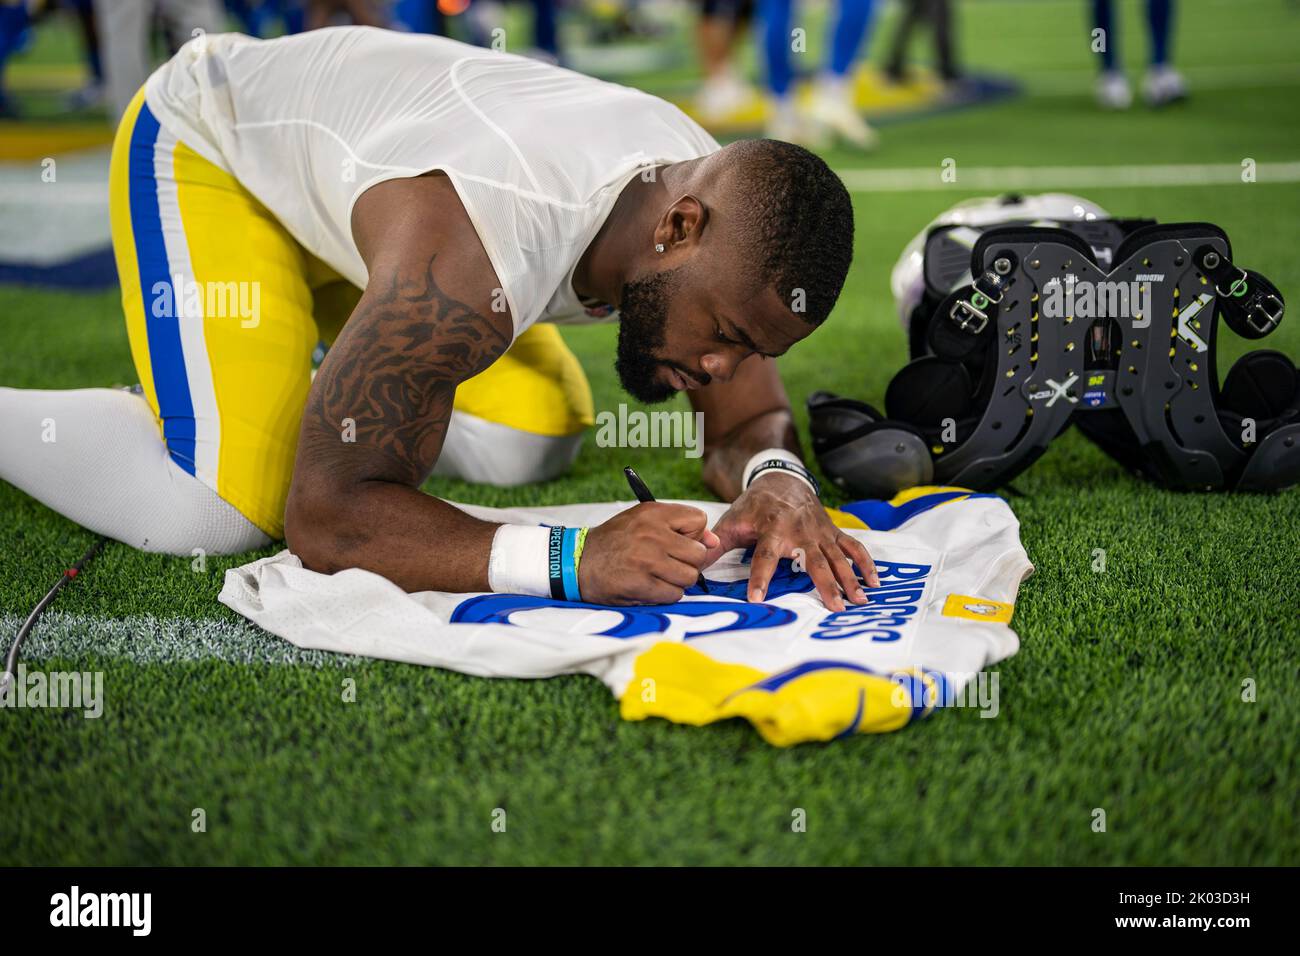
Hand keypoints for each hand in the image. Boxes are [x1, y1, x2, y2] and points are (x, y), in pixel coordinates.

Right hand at [579, 502, 719, 604]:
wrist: (577, 562)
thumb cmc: (615, 542)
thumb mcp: (642, 521)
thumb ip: (679, 527)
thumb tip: (714, 542)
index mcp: (653, 513)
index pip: (699, 520)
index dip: (692, 535)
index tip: (677, 541)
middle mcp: (652, 534)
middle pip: (699, 553)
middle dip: (687, 562)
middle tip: (667, 563)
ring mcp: (647, 560)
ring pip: (689, 576)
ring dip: (677, 580)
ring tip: (658, 575)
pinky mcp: (642, 585)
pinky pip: (675, 594)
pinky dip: (666, 594)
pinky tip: (650, 586)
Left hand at [705, 473, 878, 609]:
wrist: (780, 479)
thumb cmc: (753, 506)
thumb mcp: (731, 522)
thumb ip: (714, 545)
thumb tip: (692, 566)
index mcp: (772, 528)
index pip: (765, 556)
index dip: (760, 577)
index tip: (757, 598)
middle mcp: (800, 531)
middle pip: (814, 561)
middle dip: (825, 584)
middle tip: (834, 607)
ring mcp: (820, 532)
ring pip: (838, 558)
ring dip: (850, 579)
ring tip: (858, 602)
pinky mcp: (833, 532)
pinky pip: (853, 547)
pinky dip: (865, 564)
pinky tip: (874, 583)